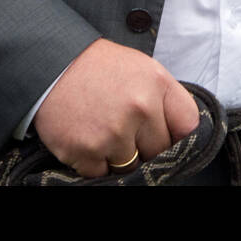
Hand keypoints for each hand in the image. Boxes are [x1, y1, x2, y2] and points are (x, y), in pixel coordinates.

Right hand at [33, 39, 200, 176]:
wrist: (52, 65)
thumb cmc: (101, 68)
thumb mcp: (143, 69)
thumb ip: (166, 99)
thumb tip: (183, 134)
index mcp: (158, 84)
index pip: (188, 125)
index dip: (178, 134)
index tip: (167, 135)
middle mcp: (139, 109)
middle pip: (160, 150)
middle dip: (147, 145)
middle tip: (128, 130)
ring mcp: (112, 133)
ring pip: (132, 165)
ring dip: (121, 155)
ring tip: (106, 132)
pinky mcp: (85, 151)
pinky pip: (102, 174)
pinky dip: (97, 163)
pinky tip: (89, 140)